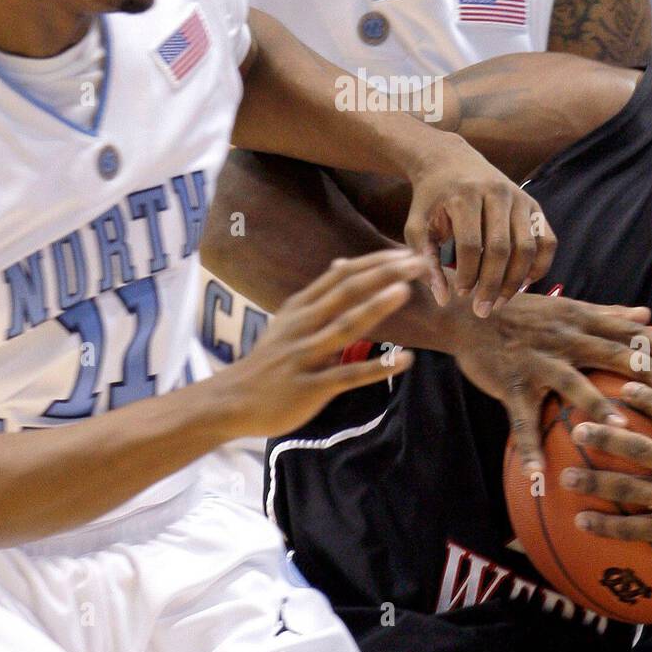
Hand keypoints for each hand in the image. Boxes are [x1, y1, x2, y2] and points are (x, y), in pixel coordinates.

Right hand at [212, 248, 425, 437]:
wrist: (234, 400)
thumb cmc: (269, 359)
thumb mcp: (289, 319)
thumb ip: (319, 294)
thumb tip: (342, 263)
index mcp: (301, 307)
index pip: (342, 276)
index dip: (374, 262)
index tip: (405, 252)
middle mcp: (304, 324)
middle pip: (346, 292)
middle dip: (383, 274)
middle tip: (417, 261)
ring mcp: (307, 355)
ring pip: (345, 327)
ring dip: (375, 308)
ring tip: (405, 292)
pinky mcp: (311, 386)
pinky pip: (348, 375)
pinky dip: (377, 367)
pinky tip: (405, 360)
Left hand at [402, 132, 555, 315]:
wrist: (449, 160)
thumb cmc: (430, 199)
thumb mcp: (417, 225)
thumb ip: (426, 261)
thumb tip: (444, 300)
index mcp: (464, 195)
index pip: (470, 245)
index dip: (466, 274)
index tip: (459, 294)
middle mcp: (496, 192)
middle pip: (501, 248)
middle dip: (492, 284)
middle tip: (483, 309)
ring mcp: (519, 197)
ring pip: (527, 247)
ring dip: (515, 281)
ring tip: (500, 301)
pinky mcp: (533, 204)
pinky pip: (546, 239)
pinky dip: (540, 265)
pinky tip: (524, 284)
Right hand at [443, 290, 651, 473]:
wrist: (466, 314)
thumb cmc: (519, 313)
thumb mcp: (564, 308)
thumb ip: (605, 313)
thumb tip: (644, 313)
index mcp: (578, 320)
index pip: (624, 330)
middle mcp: (562, 338)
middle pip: (609, 353)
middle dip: (642, 370)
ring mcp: (537, 362)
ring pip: (572, 385)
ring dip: (596, 407)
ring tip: (621, 431)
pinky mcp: (512, 384)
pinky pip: (522, 421)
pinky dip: (528, 449)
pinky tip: (538, 478)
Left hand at [565, 382, 651, 583]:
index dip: (648, 398)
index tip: (621, 384)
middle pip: (643, 447)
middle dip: (607, 434)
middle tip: (576, 424)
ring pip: (631, 487)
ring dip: (595, 480)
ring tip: (564, 475)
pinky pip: (635, 528)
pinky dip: (606, 524)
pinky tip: (581, 520)